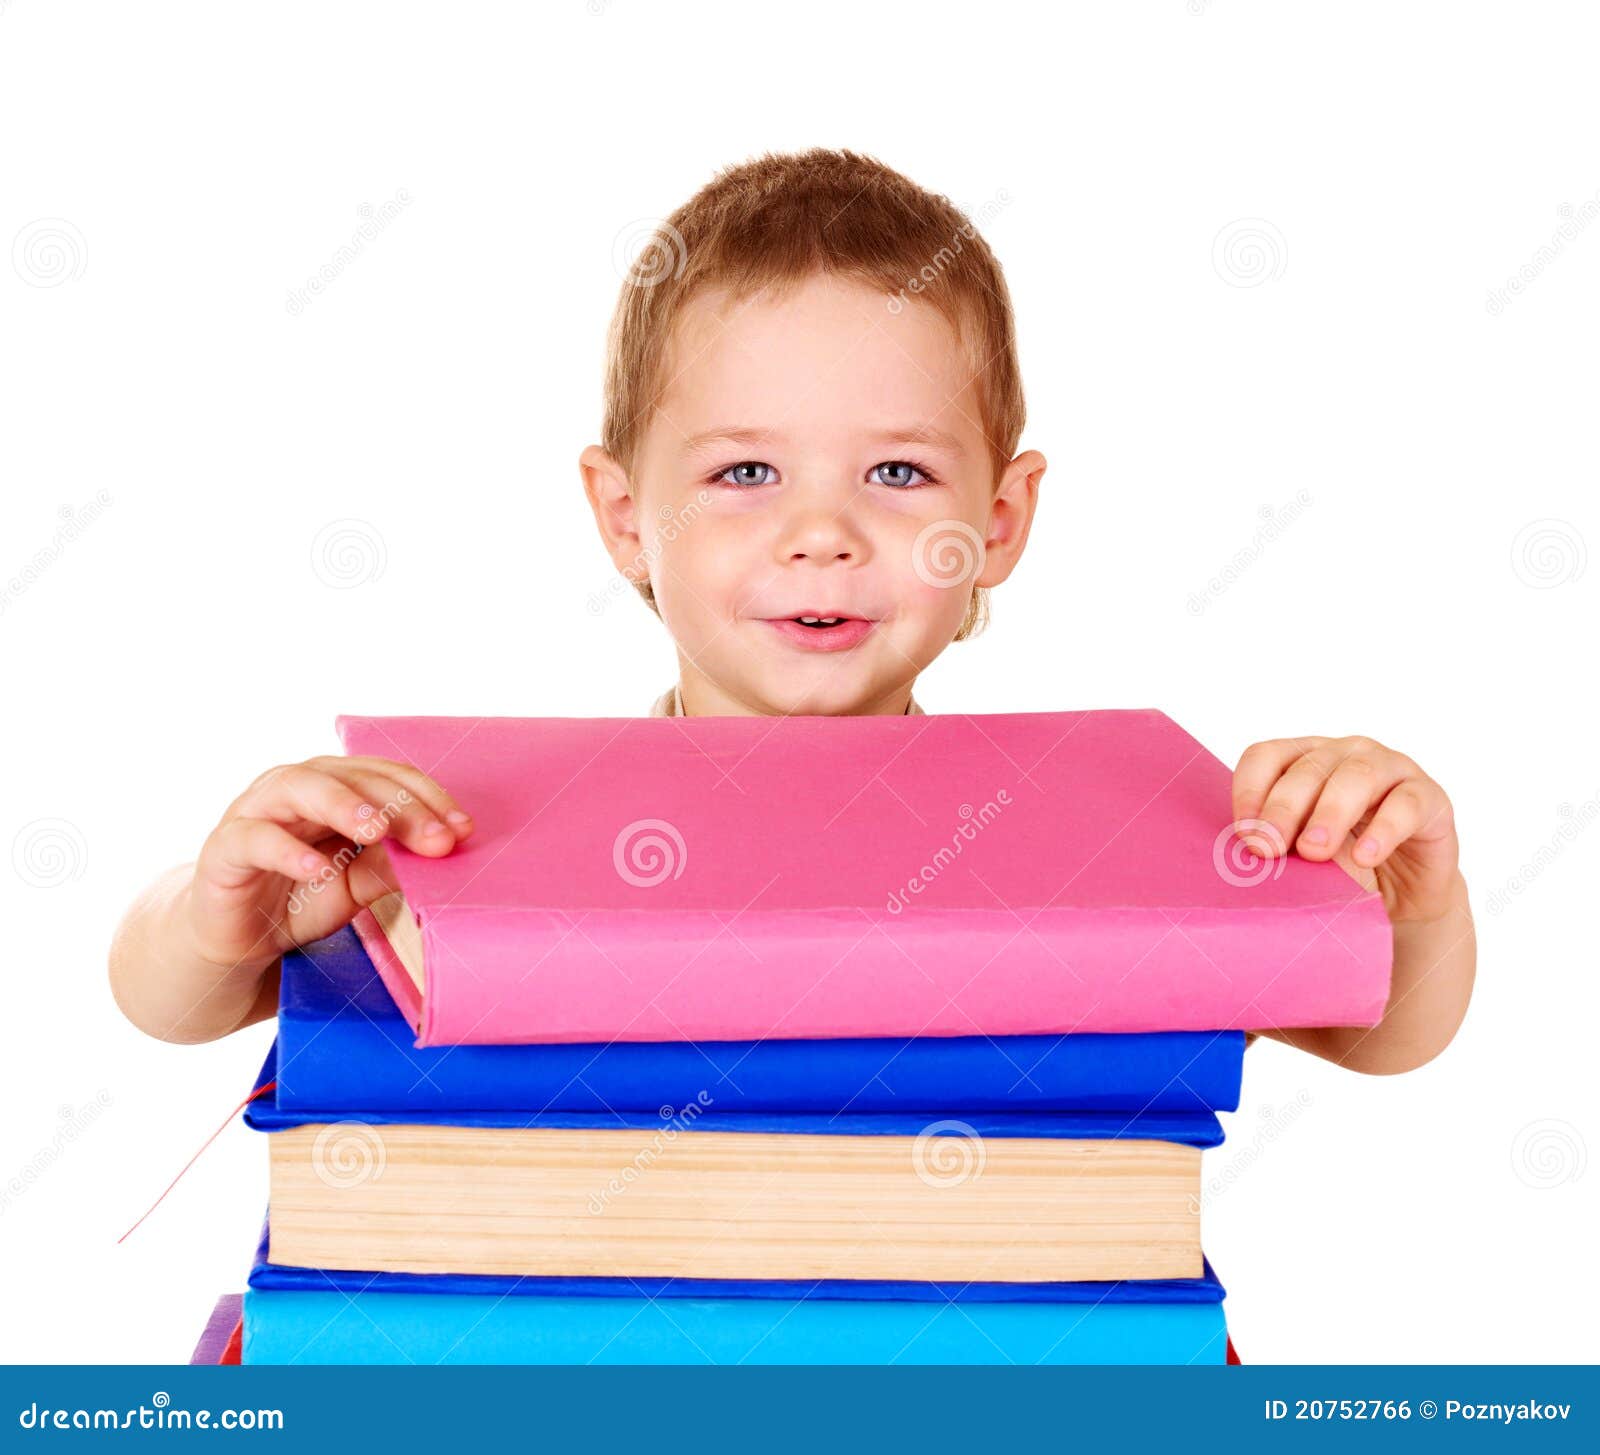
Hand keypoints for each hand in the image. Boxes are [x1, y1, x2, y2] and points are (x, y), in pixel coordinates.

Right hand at [186, 756, 472, 973]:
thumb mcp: (362, 883)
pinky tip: (318, 869)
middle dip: (399, 806)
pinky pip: (255, 839)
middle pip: (353, 778)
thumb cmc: (303, 897)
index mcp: (336, 786)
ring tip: (376, 830)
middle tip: (436, 839)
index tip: (463, 830)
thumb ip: (394, 864)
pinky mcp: (225, 848)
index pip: (389, 777)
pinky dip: (288, 851)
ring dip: (342, 804)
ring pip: (299, 788)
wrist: (241, 940)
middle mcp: (298, 787)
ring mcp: (257, 811)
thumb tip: (442, 852)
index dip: (428, 798)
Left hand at [1231, 735, 1459, 923]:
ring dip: (1330, 814)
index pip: (1266, 757)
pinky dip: (1384, 830)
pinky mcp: (1429, 798)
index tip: (1244, 834)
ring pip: (1357, 776)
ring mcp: (1391, 769)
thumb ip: (1278, 843)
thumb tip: (1251, 847)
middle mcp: (1346, 754)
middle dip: (1284, 808)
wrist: (1403, 896)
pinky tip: (1366, 857)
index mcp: (1304, 759)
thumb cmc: (1342, 865)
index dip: (1249, 790)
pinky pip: (1406, 805)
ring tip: (1314, 852)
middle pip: (1309, 767)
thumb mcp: (1301, 854)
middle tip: (1268, 848)